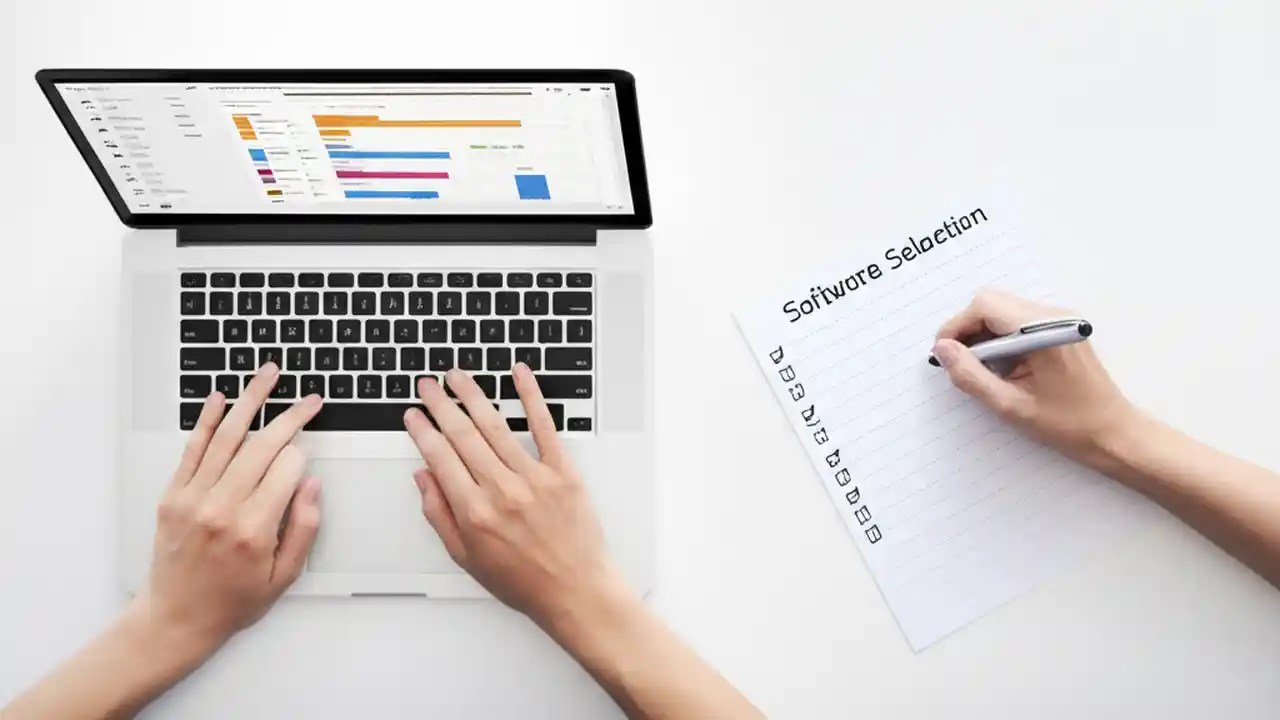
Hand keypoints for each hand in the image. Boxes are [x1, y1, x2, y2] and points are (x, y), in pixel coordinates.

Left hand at [134, 363, 323, 657]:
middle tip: (309, 399)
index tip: (309, 451)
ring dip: (250, 401)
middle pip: (262, 446)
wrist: (176, 618)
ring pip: (228, 438)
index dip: (303, 456)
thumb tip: (311, 484)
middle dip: (290, 416)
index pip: (286, 469)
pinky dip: (207, 421)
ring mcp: (193, 498)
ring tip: (268, 375)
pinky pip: (193, 449)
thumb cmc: (232, 601)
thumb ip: (303, 528)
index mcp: (253, 529)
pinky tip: (220, 398)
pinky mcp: (173, 495)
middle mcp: (221, 508)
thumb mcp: (284, 576)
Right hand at [403, 364, 627, 630]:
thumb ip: (439, 515)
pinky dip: (531, 396)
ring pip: (496, 425)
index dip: (422, 431)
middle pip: (462, 434)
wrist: (576, 591)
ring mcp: (534, 478)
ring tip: (458, 376)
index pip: (439, 457)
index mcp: (474, 512)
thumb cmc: (524, 581)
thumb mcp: (466, 558)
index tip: (413, 415)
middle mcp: (502, 490)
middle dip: (440, 404)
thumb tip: (423, 477)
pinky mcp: (563, 472)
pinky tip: (519, 374)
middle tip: (427, 385)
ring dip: (473, 395)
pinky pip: (545, 426)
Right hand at [933, 289, 1135, 465]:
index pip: (985, 306)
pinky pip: (1019, 322)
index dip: (956, 326)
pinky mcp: (1061, 329)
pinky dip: (1001, 339)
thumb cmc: (1066, 424)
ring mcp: (1059, 320)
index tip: (943, 355)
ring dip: (984, 335)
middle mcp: (1053, 316)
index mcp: (1043, 330)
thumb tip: (942, 350)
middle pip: (993, 303)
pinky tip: (1002, 367)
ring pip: (1004, 310)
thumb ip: (970, 375)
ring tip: (981, 370)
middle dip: (968, 330)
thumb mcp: (1009, 405)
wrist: (1113, 433)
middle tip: (959, 364)